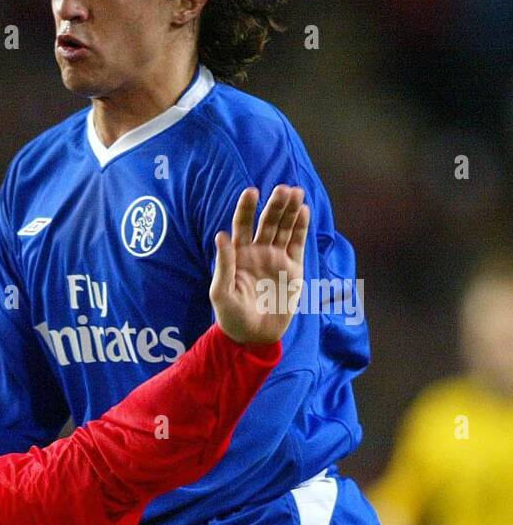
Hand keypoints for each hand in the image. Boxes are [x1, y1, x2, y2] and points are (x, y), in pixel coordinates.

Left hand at [209, 185, 308, 345]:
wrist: (253, 336)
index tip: (252, 191)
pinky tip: (304, 211)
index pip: (242, 225)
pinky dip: (301, 227)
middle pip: (267, 222)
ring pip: (284, 229)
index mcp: (238, 255)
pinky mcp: (293, 269)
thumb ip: (223, 265)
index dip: (247, 208)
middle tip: (283, 188)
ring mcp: (276, 259)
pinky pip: (298, 244)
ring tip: (295, 192)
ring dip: (290, 211)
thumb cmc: (231, 317)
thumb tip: (221, 235)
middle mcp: (258, 252)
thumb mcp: (221, 293)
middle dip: (275, 205)